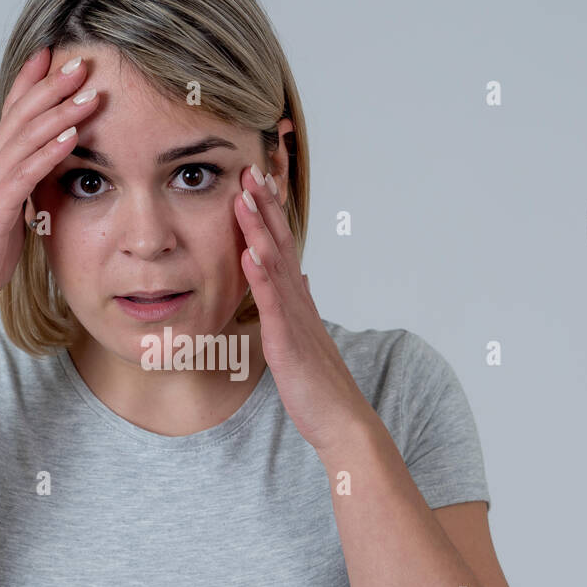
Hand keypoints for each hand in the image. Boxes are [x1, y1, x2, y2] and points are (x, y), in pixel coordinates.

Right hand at [0, 47, 100, 319]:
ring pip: (27, 137)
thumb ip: (25, 188)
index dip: (31, 82)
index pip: (13, 113)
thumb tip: (47, 175)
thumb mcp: (11, 212)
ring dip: (59, 112)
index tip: (53, 56)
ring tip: (87, 93)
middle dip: (52, 86)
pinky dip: (50, 151)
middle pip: (22, 115)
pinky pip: (26, 172)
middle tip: (81, 63)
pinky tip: (71, 136)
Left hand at [234, 165, 376, 457]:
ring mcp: (295, 318)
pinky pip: (273, 302)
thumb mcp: (305, 336)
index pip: (283, 245)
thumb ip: (300, 303)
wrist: (341, 420)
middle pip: (281, 242)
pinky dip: (261, 274)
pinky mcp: (288, 340)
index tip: (256, 178)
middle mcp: (299, 300)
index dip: (269, 211)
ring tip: (244, 194)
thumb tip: (300, 275)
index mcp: (299, 299)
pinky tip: (249, 251)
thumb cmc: (320, 385)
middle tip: (250, 166)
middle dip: (264, 204)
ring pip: (275, 263)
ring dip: (259, 227)